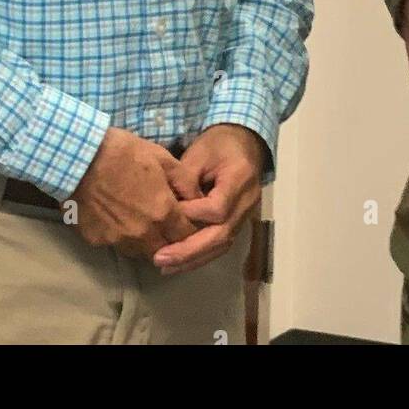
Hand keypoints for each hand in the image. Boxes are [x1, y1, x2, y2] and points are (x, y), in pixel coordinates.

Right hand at [69, 127, 199, 254]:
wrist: (80, 157)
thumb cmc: (124, 152)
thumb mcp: (162, 158)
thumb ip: (185, 182)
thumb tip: (199, 199)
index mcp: (163, 212)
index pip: (187, 235)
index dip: (191, 228)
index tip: (188, 220)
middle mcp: (143, 233)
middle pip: (166, 249)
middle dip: (171, 239)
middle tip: (168, 223)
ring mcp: (119, 240)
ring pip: (142, 252)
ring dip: (149, 242)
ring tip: (145, 223)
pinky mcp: (98, 241)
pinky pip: (119, 246)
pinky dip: (125, 238)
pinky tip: (121, 220)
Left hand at [151, 124, 265, 275]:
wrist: (243, 143)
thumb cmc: (218, 145)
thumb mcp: (198, 154)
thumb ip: (185, 181)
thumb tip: (168, 210)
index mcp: (240, 178)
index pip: (217, 208)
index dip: (192, 215)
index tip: (167, 215)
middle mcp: (248, 201)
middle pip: (222, 235)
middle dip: (190, 250)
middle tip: (160, 257)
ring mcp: (247, 214)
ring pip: (223, 245)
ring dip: (194, 258)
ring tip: (166, 265)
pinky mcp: (240, 222)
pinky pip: (222, 243)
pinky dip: (201, 255)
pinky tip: (180, 262)